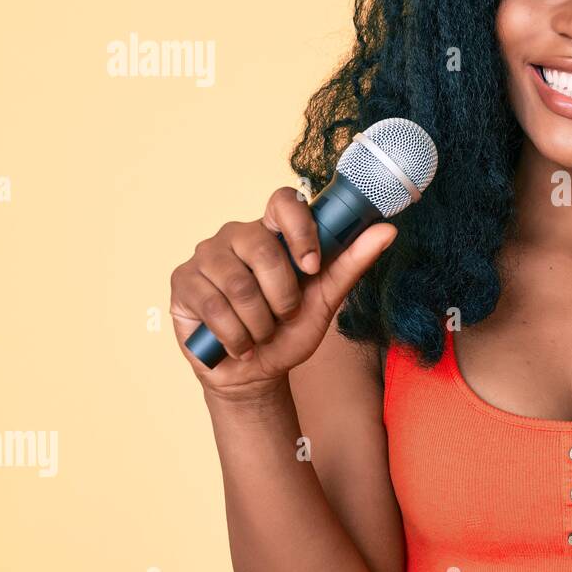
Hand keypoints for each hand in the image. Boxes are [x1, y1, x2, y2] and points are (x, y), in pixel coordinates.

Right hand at [169, 186, 397, 399]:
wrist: (256, 370)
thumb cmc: (290, 329)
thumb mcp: (327, 298)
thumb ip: (352, 262)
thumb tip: (387, 231)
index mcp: (274, 231)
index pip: (284, 201)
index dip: (300, 230)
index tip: (313, 266)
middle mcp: (237, 235)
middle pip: (263, 250)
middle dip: (283, 296)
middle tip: (285, 316)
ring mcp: (206, 256)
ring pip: (238, 285)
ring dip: (259, 323)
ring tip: (262, 334)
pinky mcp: (183, 282)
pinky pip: (213, 306)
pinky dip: (236, 336)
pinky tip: (241, 346)